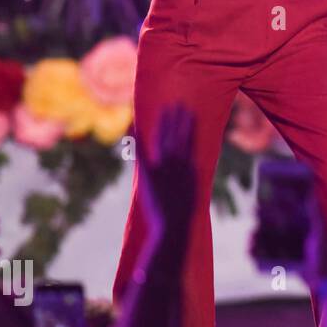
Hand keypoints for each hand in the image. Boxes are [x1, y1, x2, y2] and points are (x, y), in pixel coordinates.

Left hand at [139, 103, 196, 242]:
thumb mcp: (191, 189)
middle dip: (177, 119)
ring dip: (164, 124)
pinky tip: (135, 128)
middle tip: (177, 103)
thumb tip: (190, 164)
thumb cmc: (184, 210)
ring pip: (163, 139)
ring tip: (165, 110)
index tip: (188, 111)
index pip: (188, 139)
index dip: (187, 125)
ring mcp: (162, 167)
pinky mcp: (148, 175)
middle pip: (176, 135)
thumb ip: (189, 174)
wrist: (174, 223)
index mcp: (189, 165)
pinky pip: (142, 153)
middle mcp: (176, 162)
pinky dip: (138, 139)